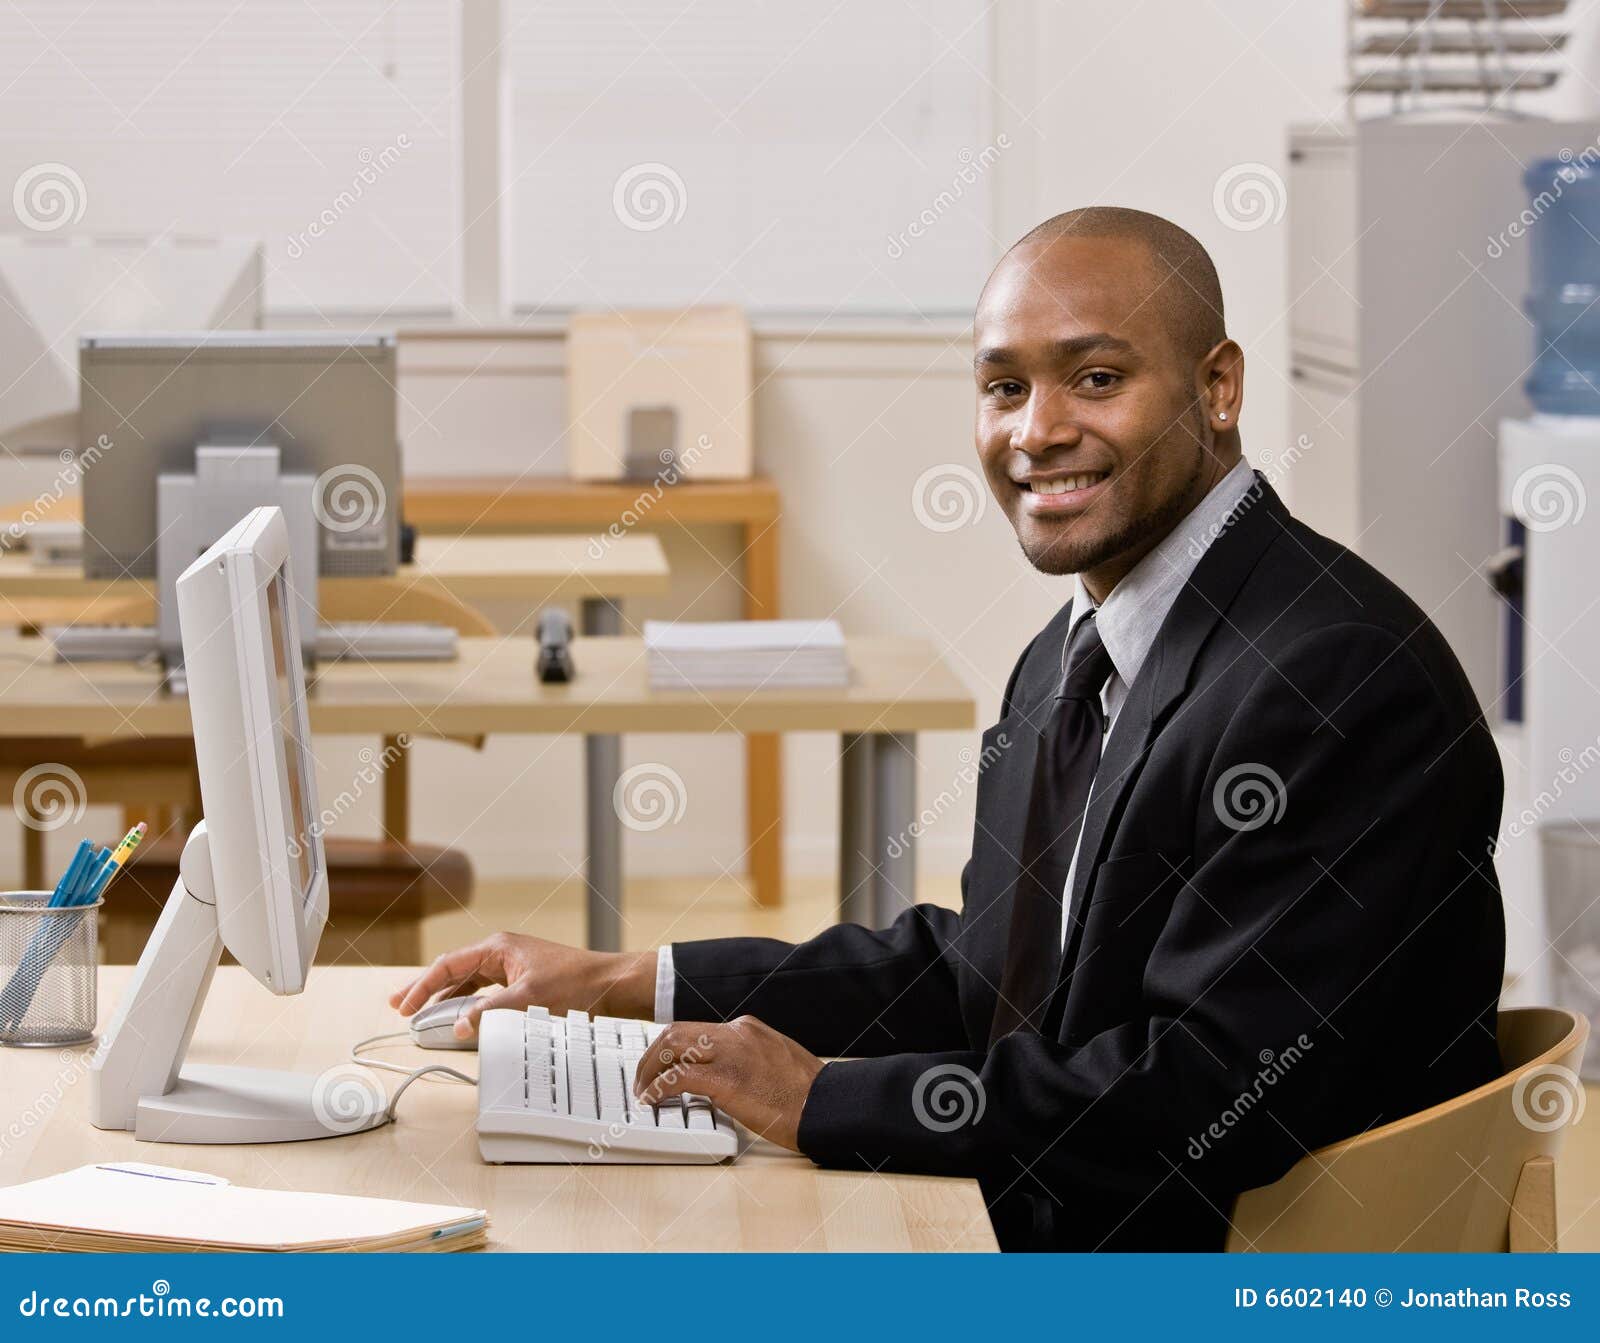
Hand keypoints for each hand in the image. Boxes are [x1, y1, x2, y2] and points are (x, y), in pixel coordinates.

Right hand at [389, 933, 655, 1040]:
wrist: (611, 985)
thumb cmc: (576, 985)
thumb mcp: (529, 1000)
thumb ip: (489, 1013)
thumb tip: (457, 1026)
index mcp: (498, 947)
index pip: (449, 964)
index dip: (422, 987)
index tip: (404, 1007)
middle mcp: (502, 952)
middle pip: (454, 971)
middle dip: (426, 989)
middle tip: (399, 1006)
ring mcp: (512, 966)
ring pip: (469, 982)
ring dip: (446, 998)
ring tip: (422, 1014)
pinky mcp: (523, 981)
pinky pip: (485, 991)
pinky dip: (468, 1004)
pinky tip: (459, 1018)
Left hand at [633, 1016, 823, 1151]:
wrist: (827, 1105)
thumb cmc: (806, 1093)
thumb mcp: (775, 1059)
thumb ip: (746, 1057)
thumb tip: (721, 1071)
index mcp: (747, 1028)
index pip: (695, 1029)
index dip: (670, 1047)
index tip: (660, 1065)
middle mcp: (737, 1032)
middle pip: (676, 1032)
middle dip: (652, 1055)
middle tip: (642, 1079)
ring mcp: (732, 1052)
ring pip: (672, 1045)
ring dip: (649, 1069)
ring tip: (643, 1091)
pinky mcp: (728, 1079)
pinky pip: (679, 1076)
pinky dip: (659, 1087)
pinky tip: (652, 1100)